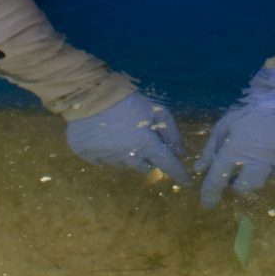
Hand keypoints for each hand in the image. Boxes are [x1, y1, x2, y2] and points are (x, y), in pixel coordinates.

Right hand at [64, 90, 190, 184]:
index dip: (178, 173)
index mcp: (145, 144)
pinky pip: (102, 160)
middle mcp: (126, 155)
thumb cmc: (126, 99)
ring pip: (123, 164)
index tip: (186, 181)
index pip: (167, 164)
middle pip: (145, 167)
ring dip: (128, 155)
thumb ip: (170, 130)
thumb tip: (179, 151)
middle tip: (145, 143)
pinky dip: (107, 153)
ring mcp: (106, 157)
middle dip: (149, 159)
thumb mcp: (154, 109)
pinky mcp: (88, 155)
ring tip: (122, 135)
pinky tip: (104, 137)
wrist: (88, 94)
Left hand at [195, 66, 274, 208]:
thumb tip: (200, 169)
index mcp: (236, 149)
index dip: (210, 194)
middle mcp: (260, 161)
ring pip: (274, 175)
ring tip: (270, 145)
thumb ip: (212, 147)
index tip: (209, 203)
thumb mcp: (227, 121)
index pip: (218, 180)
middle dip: (242, 182)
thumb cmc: (255, 103)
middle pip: (248, 187)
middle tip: (242, 170)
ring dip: (268, 166)